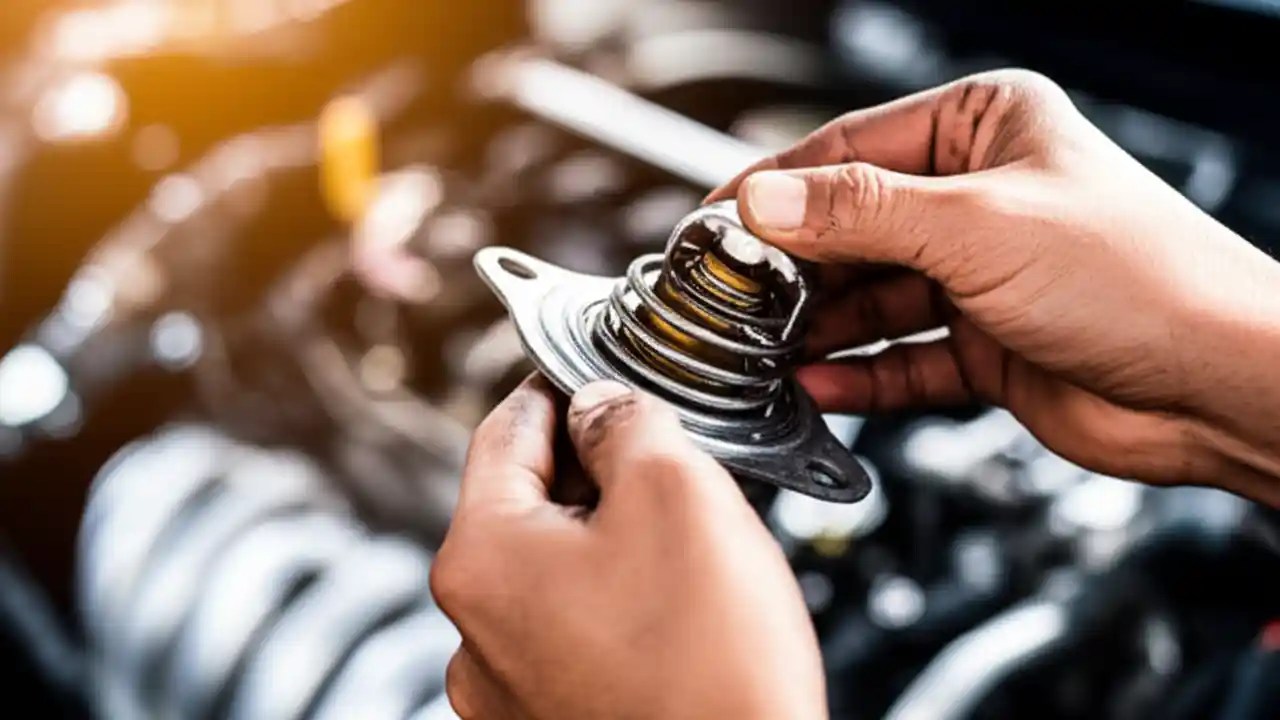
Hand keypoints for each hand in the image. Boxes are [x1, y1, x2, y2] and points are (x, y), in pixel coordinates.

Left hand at [431, 375, 825, 719]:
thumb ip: (626, 422)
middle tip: (667, 462)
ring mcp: (507, 689)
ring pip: (555, 571)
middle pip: (529, 504)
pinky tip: (672, 611)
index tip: (595, 375)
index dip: (560, 387)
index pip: (505, 430)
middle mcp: (474, 631)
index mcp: (481, 559)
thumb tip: (602, 404)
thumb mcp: (678, 492)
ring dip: (610, 542)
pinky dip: (615, 605)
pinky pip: (573, 633)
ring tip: (682, 548)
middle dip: (597, 472)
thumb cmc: (710, 669)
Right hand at [708, 69, 1279, 504]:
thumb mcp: (977, 227)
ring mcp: (977, 275)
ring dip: (817, 327)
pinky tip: (817, 385)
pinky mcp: (982, 345)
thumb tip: (763, 200)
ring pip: (868, 298)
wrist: (1217, 385)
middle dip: (793, 268)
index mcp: (982, 129)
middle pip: (850, 228)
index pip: (848, 149)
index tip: (713, 224)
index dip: (774, 187)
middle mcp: (975, 198)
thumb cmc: (1139, 276)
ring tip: (763, 349)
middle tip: (730, 298)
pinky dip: (858, 374)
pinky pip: (899, 356)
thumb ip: (858, 214)